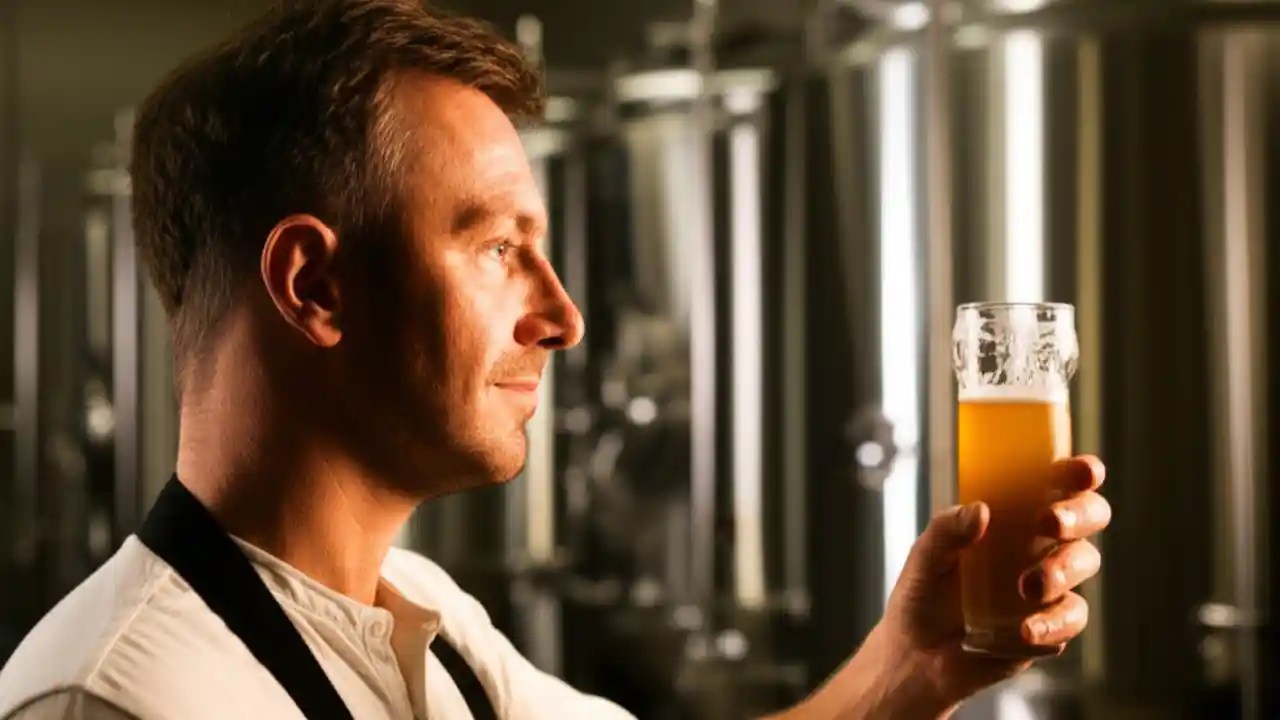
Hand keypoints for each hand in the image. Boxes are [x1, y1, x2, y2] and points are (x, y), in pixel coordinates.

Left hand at [877, 455, 1109, 709]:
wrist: (916, 656)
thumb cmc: (921, 594)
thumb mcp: (923, 558)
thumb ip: (946, 531)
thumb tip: (980, 511)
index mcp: (1013, 516)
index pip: (1057, 483)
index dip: (1080, 473)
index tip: (1083, 472)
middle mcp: (1039, 544)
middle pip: (1088, 517)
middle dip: (1080, 515)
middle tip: (1050, 523)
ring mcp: (1051, 585)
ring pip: (1085, 562)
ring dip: (1063, 569)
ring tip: (1027, 586)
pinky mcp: (1052, 625)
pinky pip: (1072, 618)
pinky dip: (1054, 622)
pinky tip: (1025, 630)